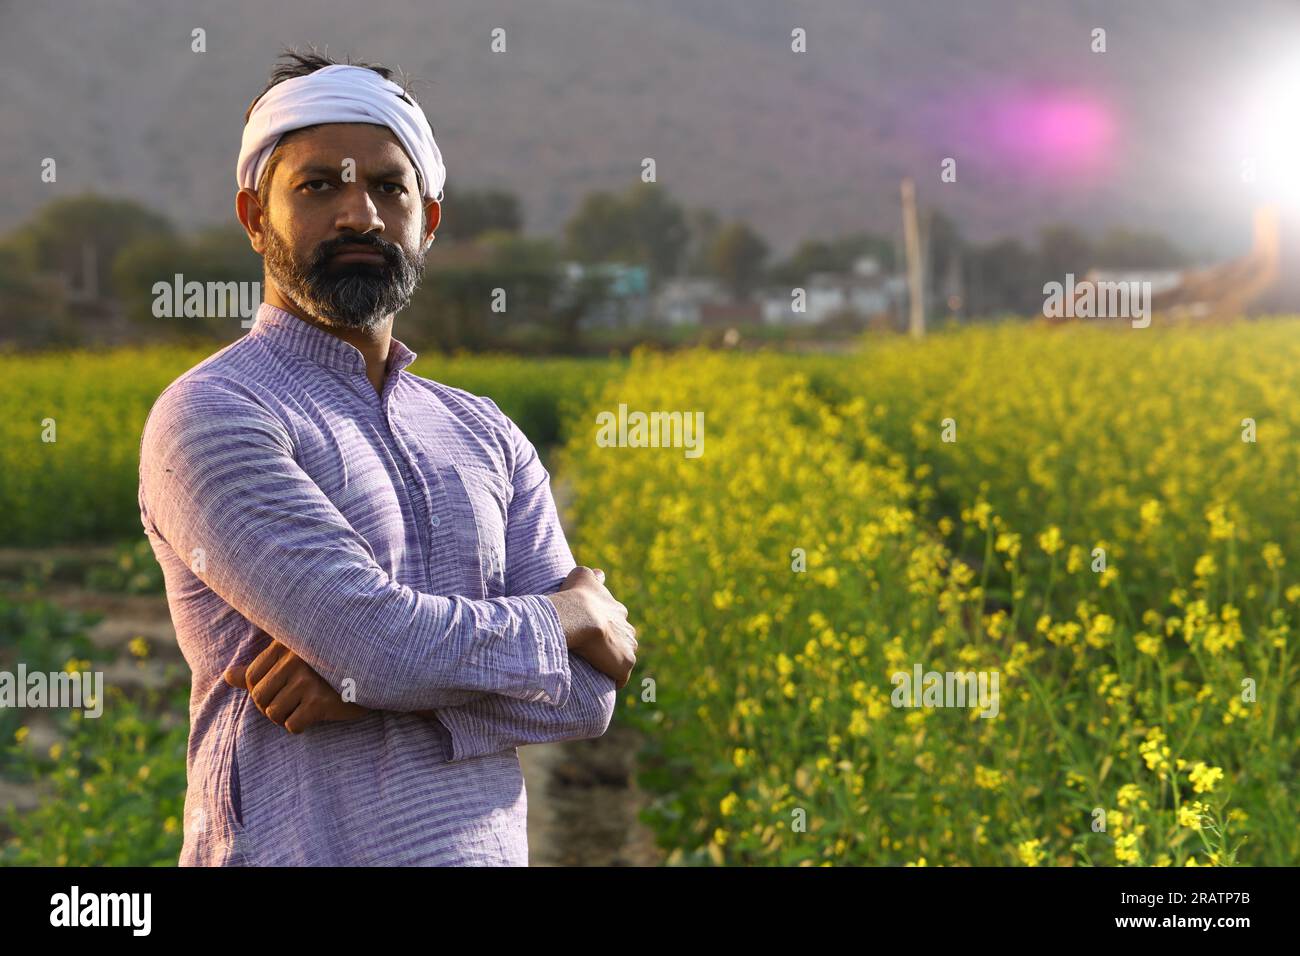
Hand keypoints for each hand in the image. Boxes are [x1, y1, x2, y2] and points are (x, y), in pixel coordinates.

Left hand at [224, 639, 370, 733]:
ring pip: (274, 713)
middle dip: (274, 707)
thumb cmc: (331, 669)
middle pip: (259, 698)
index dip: (262, 692)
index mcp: (285, 645)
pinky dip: (300, 726)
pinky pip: (292, 725)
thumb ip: (261, 669)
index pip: (252, 679)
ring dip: (287, 717)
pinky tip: (316, 714)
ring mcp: (306, 681)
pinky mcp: (319, 702)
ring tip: (306, 706)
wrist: (375, 672)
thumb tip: (228, 677)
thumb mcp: (296, 661)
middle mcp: (293, 660)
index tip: (284, 690)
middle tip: (296, 703)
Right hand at [545, 566, 637, 689]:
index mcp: (619, 611)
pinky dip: (612, 680)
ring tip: (593, 669)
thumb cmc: (577, 596)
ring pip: (622, 658)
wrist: (580, 616)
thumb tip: (599, 574)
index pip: (615, 621)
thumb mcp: (582, 575)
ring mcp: (628, 647)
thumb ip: (592, 575)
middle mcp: (628, 629)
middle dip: (611, 646)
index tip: (590, 634)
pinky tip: (598, 681)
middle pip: (622, 640)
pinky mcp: (625, 665)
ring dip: (611, 663)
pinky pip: (620, 678)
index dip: (603, 628)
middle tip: (591, 652)